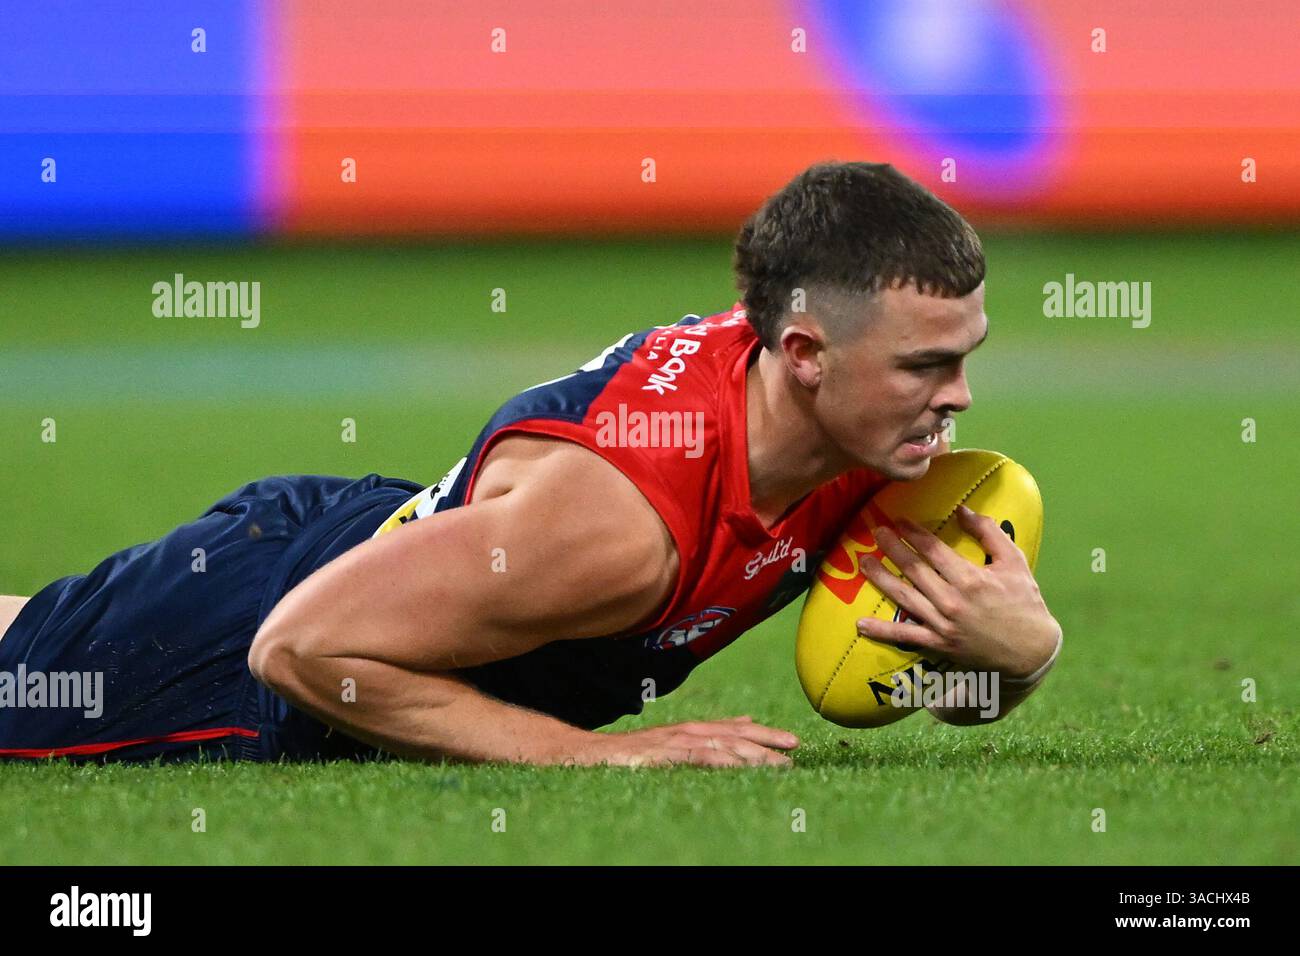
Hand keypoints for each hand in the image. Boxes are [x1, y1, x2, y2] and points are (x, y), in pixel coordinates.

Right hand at [567, 715, 798, 767]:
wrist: (591, 753)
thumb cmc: (632, 752)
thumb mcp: (673, 742)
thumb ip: (707, 735)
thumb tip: (744, 724)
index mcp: (692, 729)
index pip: (735, 730)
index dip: (765, 734)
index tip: (793, 741)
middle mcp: (687, 731)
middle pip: (735, 735)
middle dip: (767, 741)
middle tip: (795, 749)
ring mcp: (674, 742)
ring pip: (721, 747)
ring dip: (752, 755)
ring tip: (778, 765)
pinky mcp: (661, 755)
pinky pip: (695, 757)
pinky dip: (718, 760)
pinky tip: (736, 765)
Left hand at [856, 505, 1060, 679]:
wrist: (1031, 650)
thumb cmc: (1024, 602)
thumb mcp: (1014, 562)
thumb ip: (989, 533)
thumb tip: (963, 510)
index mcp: (971, 579)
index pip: (933, 550)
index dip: (913, 533)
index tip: (898, 520)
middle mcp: (953, 601)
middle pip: (914, 570)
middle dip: (892, 548)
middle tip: (876, 532)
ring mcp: (943, 624)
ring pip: (905, 597)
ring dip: (881, 579)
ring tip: (864, 562)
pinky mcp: (938, 644)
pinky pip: (905, 636)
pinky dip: (882, 631)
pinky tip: (861, 624)